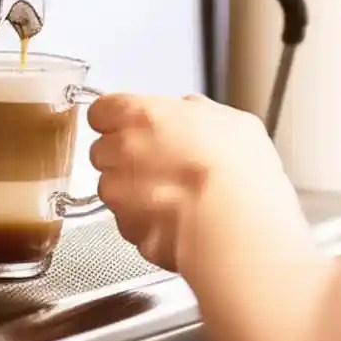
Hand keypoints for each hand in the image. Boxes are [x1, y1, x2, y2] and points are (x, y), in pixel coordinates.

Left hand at [88, 94, 291, 272]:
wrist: (236, 227)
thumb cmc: (238, 174)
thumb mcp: (232, 122)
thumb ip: (198, 112)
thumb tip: (190, 110)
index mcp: (142, 116)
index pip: (101, 110)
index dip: (115, 120)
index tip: (132, 127)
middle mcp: (122, 152)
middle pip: (103, 150)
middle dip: (124, 157)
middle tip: (162, 164)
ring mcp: (120, 195)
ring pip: (113, 189)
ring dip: (133, 192)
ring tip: (175, 196)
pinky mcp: (128, 230)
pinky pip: (130, 222)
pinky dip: (146, 222)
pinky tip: (177, 220)